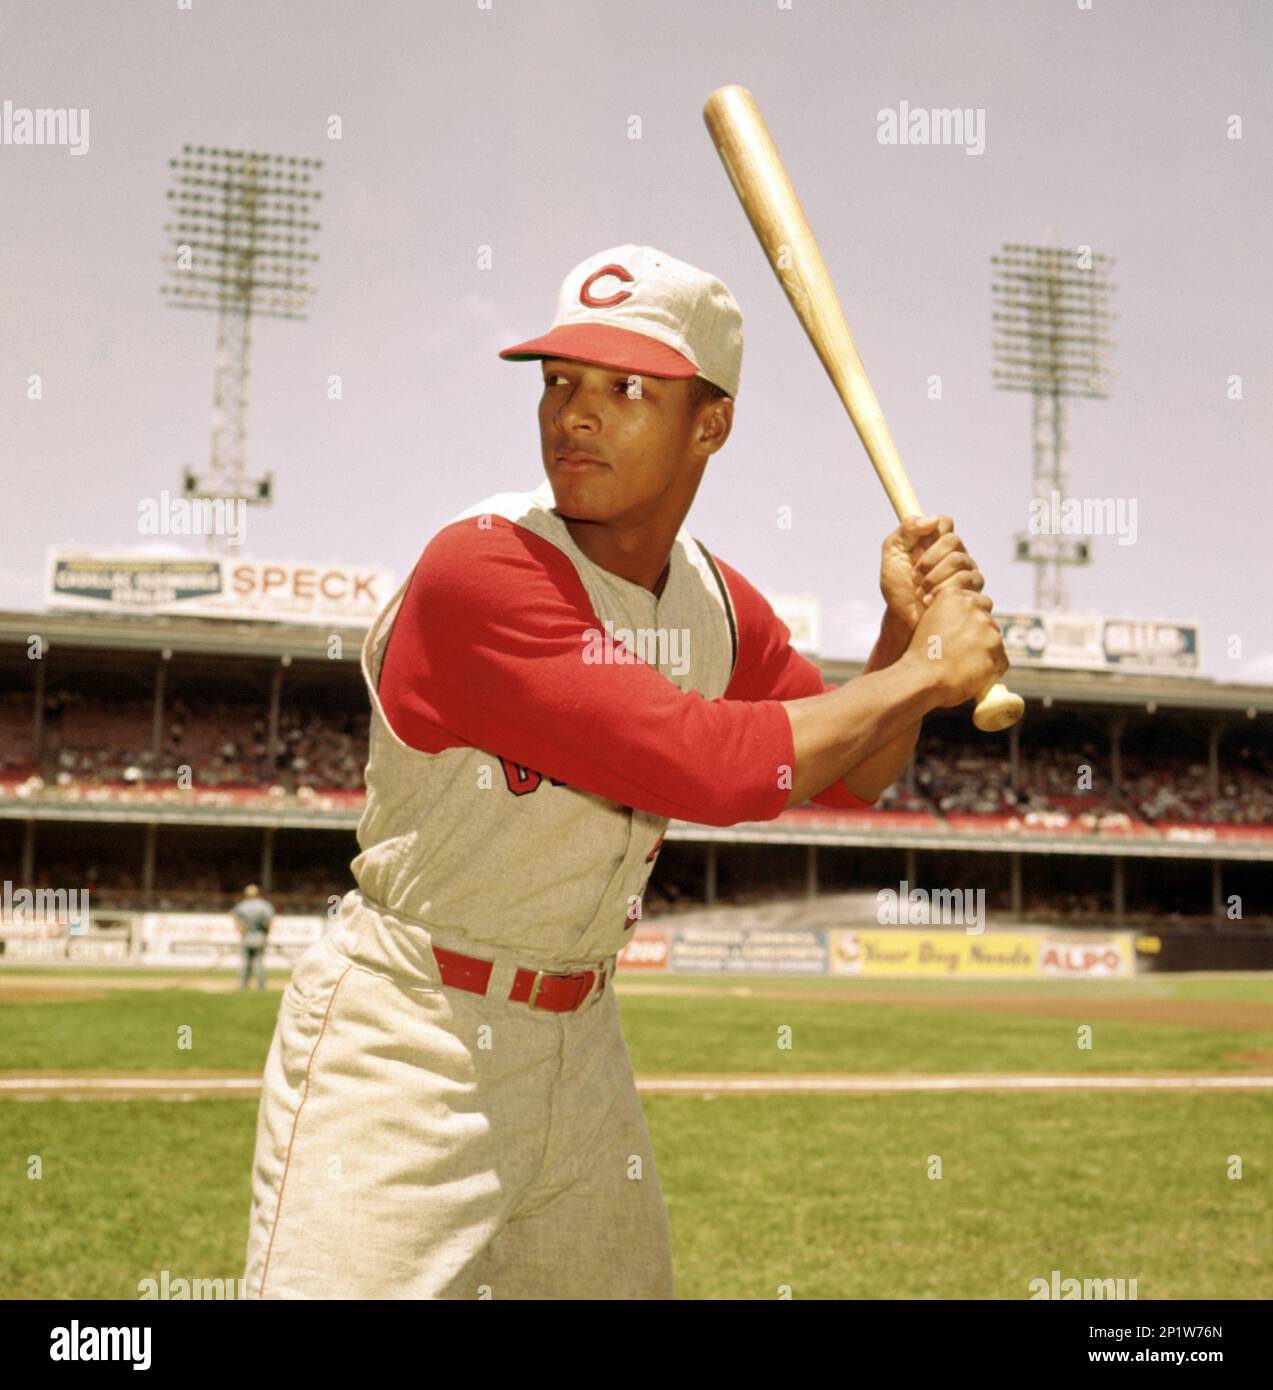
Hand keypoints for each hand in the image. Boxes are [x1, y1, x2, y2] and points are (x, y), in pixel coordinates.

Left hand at [880, 514, 984, 629]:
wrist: (903, 619)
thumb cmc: (898, 586)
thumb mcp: (892, 554)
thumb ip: (906, 531)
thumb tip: (931, 520)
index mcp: (937, 541)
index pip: (945, 522)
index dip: (931, 533)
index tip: (915, 550)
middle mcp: (956, 553)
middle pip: (953, 541)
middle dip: (929, 560)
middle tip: (915, 576)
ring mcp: (968, 572)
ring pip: (960, 563)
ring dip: (934, 579)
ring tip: (921, 593)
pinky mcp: (973, 591)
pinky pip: (967, 583)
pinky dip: (943, 593)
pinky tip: (931, 602)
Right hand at [907, 587, 1008, 707]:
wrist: (923, 679)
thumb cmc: (920, 656)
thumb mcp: (928, 622)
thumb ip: (949, 615)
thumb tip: (965, 622)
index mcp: (952, 596)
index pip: (975, 602)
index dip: (969, 620)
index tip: (959, 635)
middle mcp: (972, 606)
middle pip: (987, 618)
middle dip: (980, 633)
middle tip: (964, 651)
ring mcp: (986, 626)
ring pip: (994, 639)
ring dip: (985, 652)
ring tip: (966, 666)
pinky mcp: (996, 647)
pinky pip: (1001, 659)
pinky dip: (992, 668)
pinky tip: (974, 675)